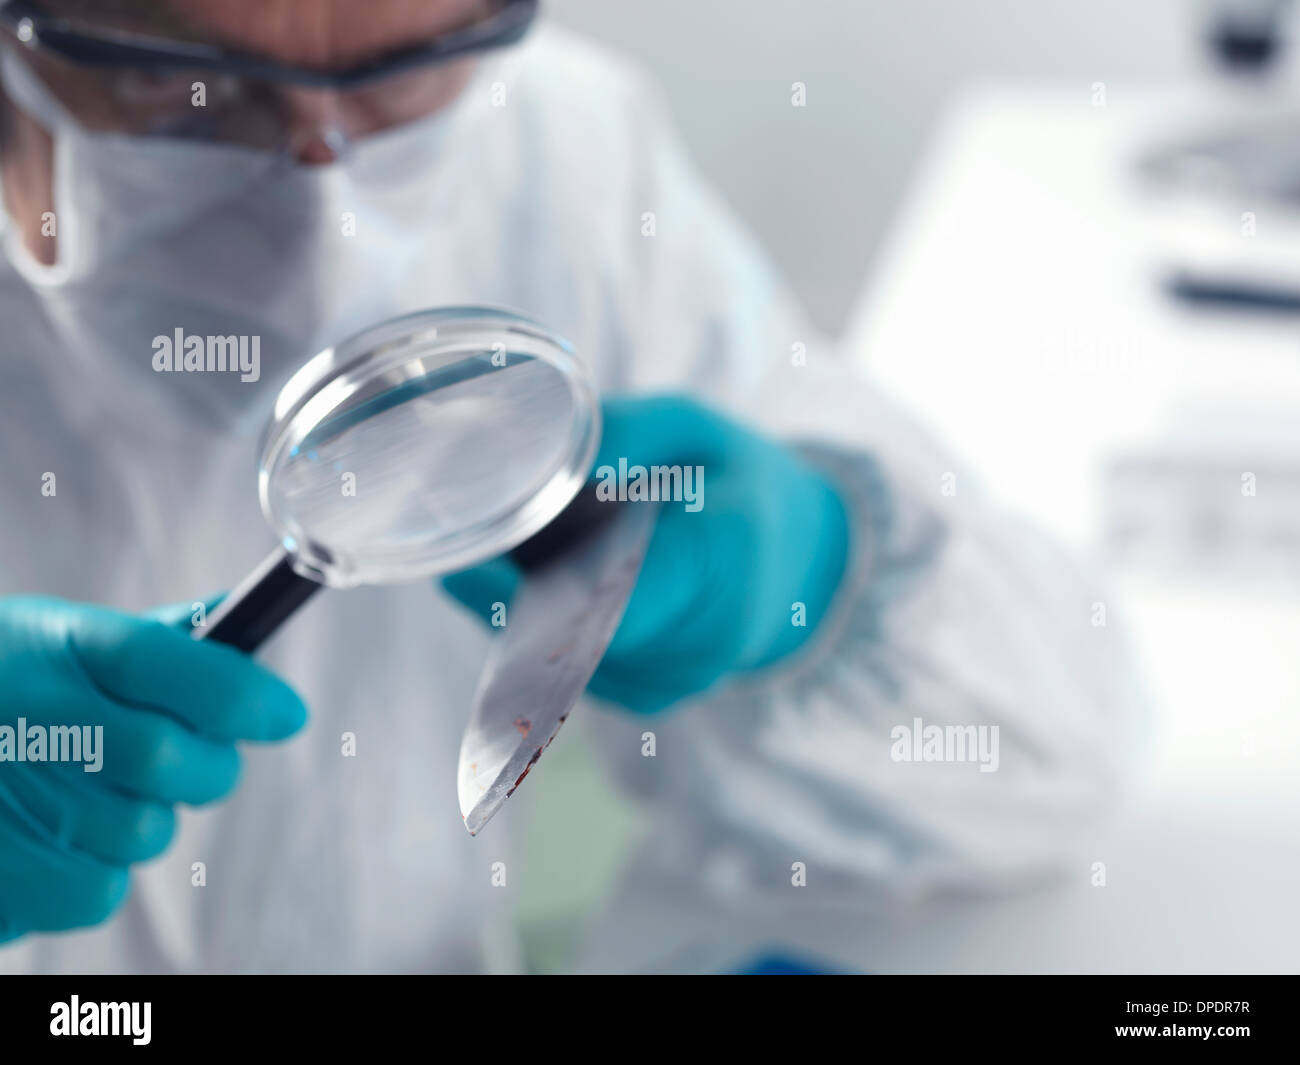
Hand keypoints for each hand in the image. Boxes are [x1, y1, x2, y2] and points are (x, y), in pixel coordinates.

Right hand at [0, 597, 306, 941]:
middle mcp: (32, 716)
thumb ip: (155, 641)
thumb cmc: (3, 688)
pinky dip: (95, 869)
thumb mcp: (57, 638)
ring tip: (83, 792)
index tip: (286, 714)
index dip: (241, 693)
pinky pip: (102, 889)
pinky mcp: (4, 880)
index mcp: (56, 646)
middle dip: (206, 765)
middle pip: (172, 759)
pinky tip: (53, 836)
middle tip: (190, 759)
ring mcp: (14, 800)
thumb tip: (239, 614)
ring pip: (147, 832)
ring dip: (142, 818)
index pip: (163, 661)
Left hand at [444, 395, 849, 712]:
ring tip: (498, 556)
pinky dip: (538, 633)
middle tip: (460, 548)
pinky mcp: (648, 695)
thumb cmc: (736, 482)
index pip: (614, 603)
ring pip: (561, 664)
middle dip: (503, 598)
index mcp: (722, 565)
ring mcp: (675, 680)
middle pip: (571, 640)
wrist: (798, 556)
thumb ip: (627, 433)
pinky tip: (531, 587)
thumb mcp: (694, 428)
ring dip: (515, 616)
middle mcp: (701, 642)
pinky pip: (570, 673)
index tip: (462, 565)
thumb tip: (542, 453)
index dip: (526, 595)